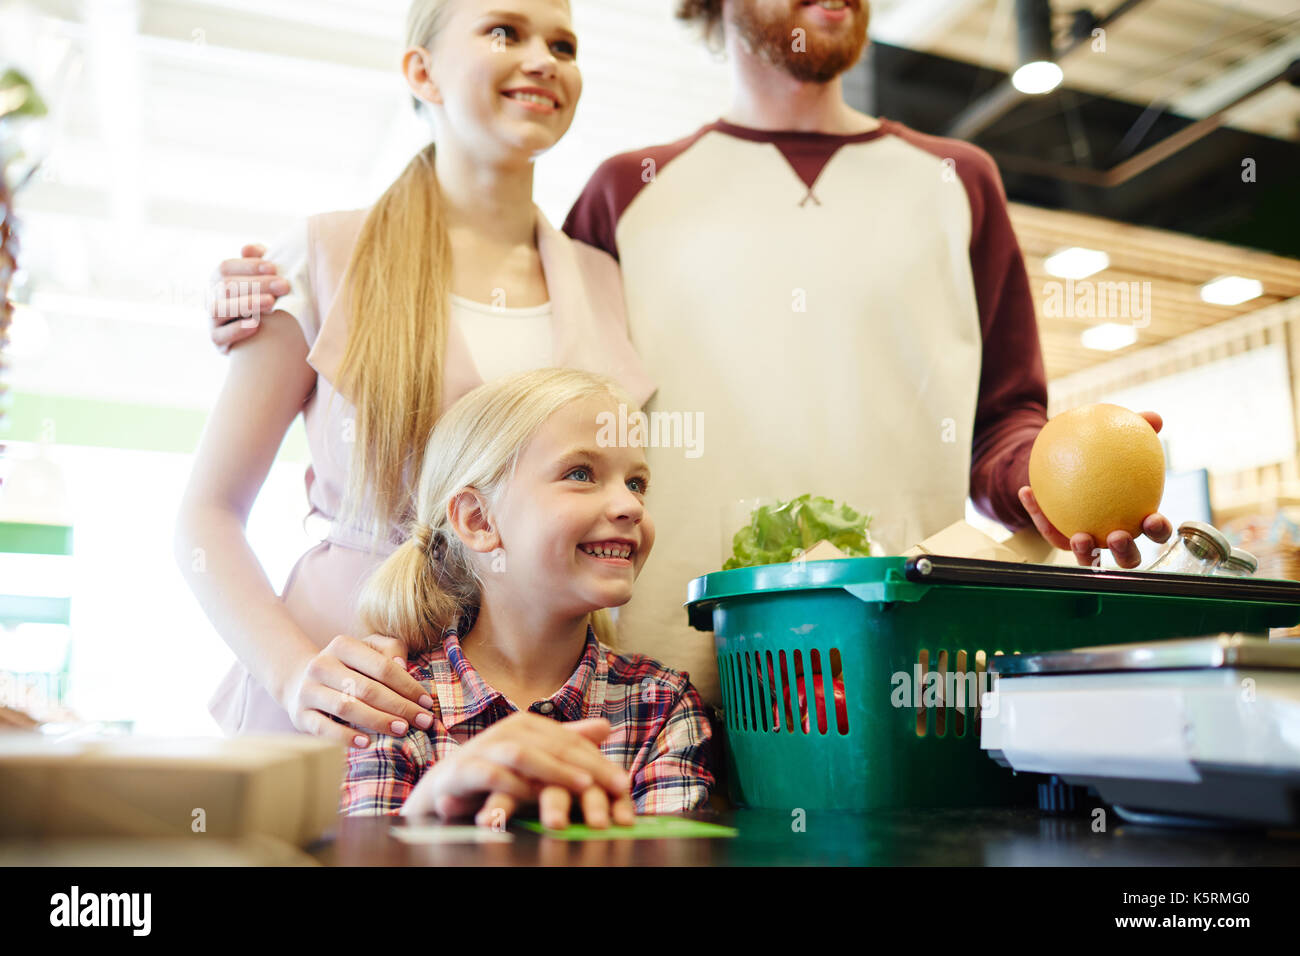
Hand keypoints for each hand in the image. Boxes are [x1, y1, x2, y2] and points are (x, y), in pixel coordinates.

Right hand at [209, 243, 290, 350]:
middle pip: (226, 287)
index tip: (273, 267)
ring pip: (219, 309)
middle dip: (256, 284)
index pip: (226, 268)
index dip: (248, 266)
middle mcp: (212, 298)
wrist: (265, 338)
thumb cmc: (265, 298)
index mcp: (219, 279)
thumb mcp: (264, 278)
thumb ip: (258, 262)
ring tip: (271, 303)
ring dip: (246, 304)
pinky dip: (237, 330)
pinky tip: (256, 325)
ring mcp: (212, 321)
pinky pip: (220, 336)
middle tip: (283, 286)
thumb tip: (247, 249)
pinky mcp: (217, 341)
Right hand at [282, 633, 436, 746]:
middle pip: (367, 688)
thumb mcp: (368, 649)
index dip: (408, 685)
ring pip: (347, 707)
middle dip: (400, 706)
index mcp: (342, 646)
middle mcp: (322, 665)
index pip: (382, 666)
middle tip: (423, 721)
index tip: (427, 702)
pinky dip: (345, 737)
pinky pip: (324, 728)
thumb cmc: (347, 667)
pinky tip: (366, 743)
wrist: (299, 682)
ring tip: (402, 730)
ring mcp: (308, 691)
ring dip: (378, 720)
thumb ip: (390, 649)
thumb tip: (404, 666)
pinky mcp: (300, 715)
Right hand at [398, 713, 633, 825]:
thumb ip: (566, 743)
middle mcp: (507, 731)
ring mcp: (483, 748)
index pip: (570, 741)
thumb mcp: (534, 760)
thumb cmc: (495, 774)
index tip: (624, 784)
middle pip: (553, 744)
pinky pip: (491, 775)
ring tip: (581, 785)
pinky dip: (514, 786)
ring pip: (523, 753)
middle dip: (586, 766)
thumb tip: (607, 727)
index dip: (599, 761)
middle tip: (613, 787)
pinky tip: (534, 797)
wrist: (442, 790)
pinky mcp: (461, 771)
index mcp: (527, 725)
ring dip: (554, 770)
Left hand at [1018, 410, 1172, 568]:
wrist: (1069, 462)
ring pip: (1090, 558)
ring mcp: (1089, 542)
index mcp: (1137, 517)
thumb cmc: (1105, 456)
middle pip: (1129, 557)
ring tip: (1080, 537)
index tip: (1152, 518)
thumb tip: (1153, 416)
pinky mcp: (1060, 538)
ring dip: (1086, 552)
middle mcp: (1116, 536)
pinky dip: (1038, 512)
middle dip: (1126, 552)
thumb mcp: (1118, 440)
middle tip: (1117, 536)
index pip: (1156, 531)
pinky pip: (1048, 528)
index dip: (1158, 530)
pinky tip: (1027, 492)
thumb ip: (1137, 430)